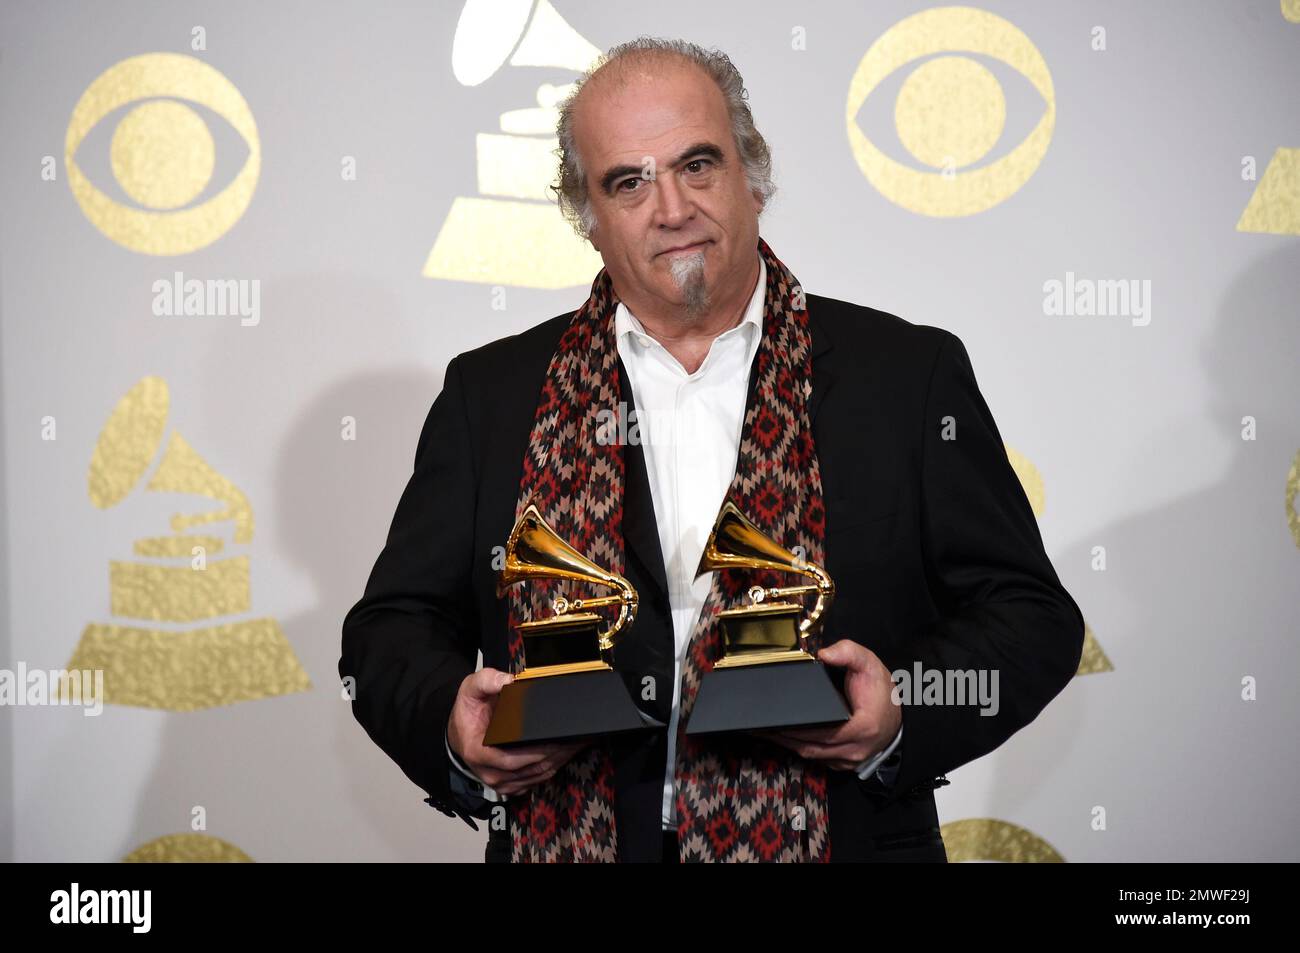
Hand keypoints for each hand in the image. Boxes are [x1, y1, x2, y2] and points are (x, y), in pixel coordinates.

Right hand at [448, 668, 589, 795]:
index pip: (512, 760)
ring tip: (579, 742)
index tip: (558, 738)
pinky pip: (537, 780)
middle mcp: (490, 773)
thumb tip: (507, 680)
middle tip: (579, 737)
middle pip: (531, 768)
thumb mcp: (470, 690)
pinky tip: (567, 753)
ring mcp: (501, 783)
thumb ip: (486, 681)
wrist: (460, 733)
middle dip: (558, 753)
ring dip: (561, 760)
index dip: (538, 751)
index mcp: (478, 753)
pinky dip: (554, 767)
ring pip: (538, 776)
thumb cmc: (468, 713)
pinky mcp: (511, 786)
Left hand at [752, 639, 900, 771]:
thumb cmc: (881, 690)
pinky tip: (784, 738)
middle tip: (759, 727)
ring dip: (788, 745)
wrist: (898, 714)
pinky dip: (801, 748)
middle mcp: (856, 749)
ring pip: (813, 756)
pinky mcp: (844, 763)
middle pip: (812, 748)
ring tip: (764, 731)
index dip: (798, 730)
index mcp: (862, 728)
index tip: (776, 722)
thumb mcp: (868, 664)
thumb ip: (848, 653)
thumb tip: (824, 653)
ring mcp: (850, 760)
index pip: (824, 733)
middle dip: (784, 738)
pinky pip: (819, 759)